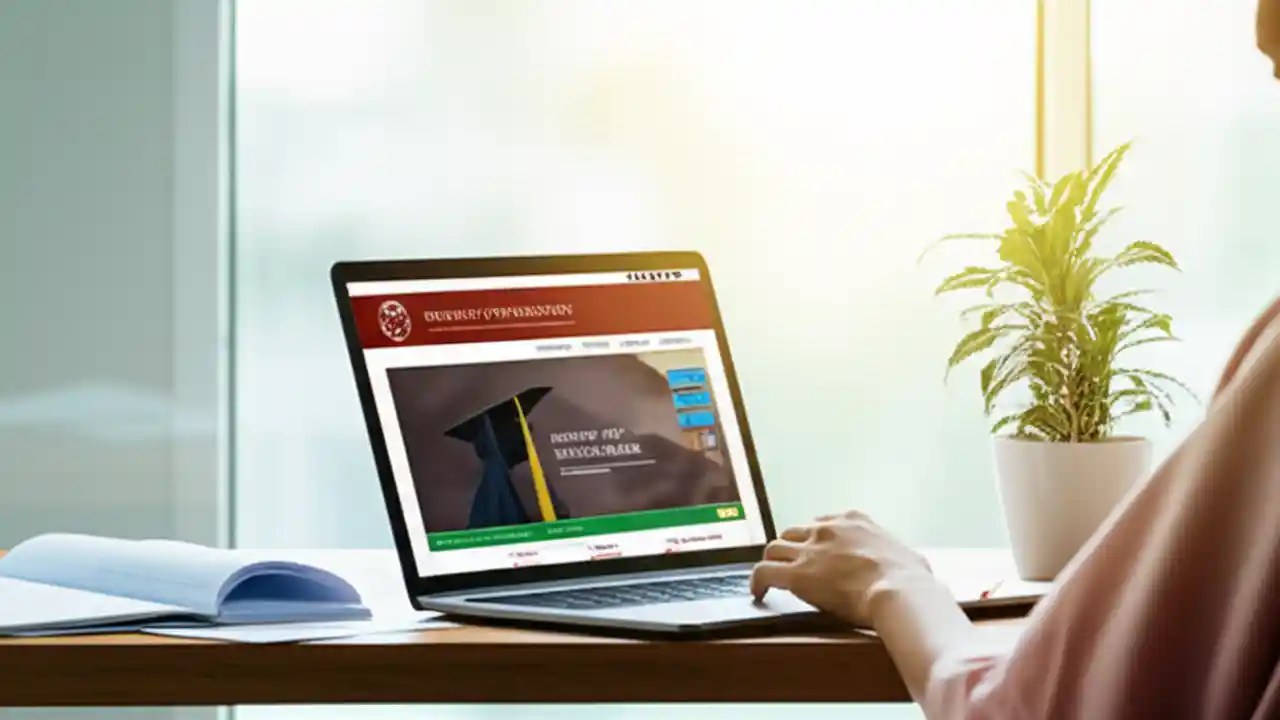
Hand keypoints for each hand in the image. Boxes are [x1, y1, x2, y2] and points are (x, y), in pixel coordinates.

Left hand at [751, 510, 935, 626]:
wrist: (900, 591)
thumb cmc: (912, 579)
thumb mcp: (908, 554)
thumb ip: (897, 555)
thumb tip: (911, 566)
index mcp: (853, 520)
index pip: (822, 523)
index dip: (815, 539)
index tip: (816, 552)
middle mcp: (826, 529)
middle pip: (793, 533)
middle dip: (791, 548)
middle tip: (792, 566)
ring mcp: (809, 550)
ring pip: (774, 549)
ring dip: (773, 563)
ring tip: (773, 579)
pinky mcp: (796, 574)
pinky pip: (763, 572)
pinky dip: (757, 582)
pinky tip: (758, 593)